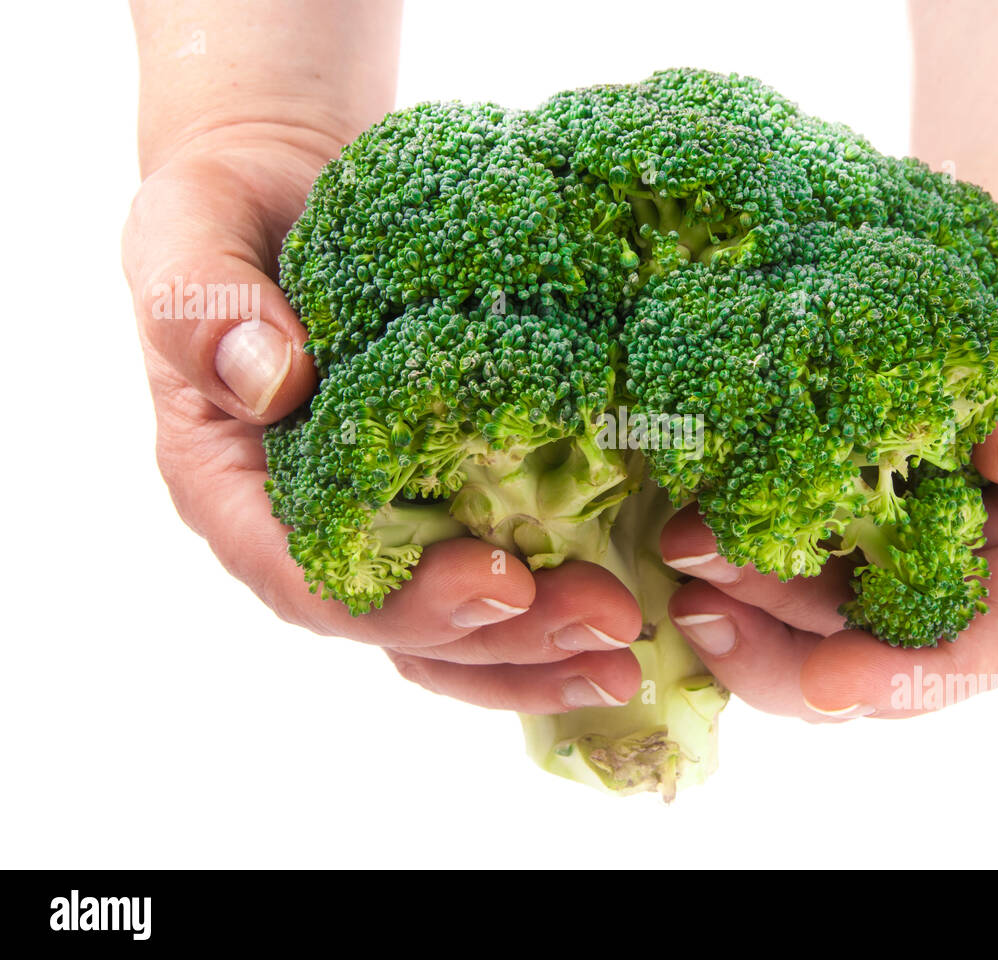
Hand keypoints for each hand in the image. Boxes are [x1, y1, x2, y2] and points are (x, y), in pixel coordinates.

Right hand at [122, 128, 642, 713]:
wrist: (297, 176)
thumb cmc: (229, 199)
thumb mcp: (191, 227)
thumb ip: (202, 306)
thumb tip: (269, 382)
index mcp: (236, 488)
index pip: (313, 581)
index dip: (408, 604)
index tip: (505, 583)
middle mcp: (315, 524)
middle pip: (406, 627)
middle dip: (511, 639)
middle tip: (612, 622)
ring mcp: (389, 516)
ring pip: (458, 629)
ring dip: (545, 652)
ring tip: (631, 652)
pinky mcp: (453, 489)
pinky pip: (504, 567)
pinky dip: (563, 599)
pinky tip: (639, 606)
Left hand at [660, 253, 997, 719]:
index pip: (979, 650)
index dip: (905, 679)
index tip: (831, 685)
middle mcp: (950, 570)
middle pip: (864, 651)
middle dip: (778, 649)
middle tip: (707, 608)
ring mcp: (880, 536)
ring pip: (799, 608)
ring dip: (733, 594)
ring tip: (677, 544)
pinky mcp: (824, 492)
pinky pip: (769, 535)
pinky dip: (723, 534)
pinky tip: (676, 510)